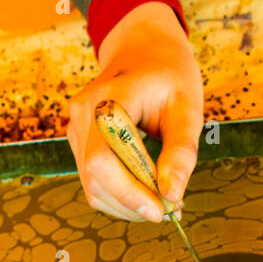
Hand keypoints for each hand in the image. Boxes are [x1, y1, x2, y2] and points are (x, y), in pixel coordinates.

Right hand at [67, 1, 202, 221]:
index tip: (161, 209)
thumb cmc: (169, 75)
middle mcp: (82, 113)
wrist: (143, 50)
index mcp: (109, 98)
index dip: (128, 191)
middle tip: (167, 211)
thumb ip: (181, 151)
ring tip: (161, 202)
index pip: (103, 157)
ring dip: (126, 204)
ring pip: (92, 186)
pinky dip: (119, 195)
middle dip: (131, 203)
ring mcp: (75, 128)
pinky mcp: (78, 142)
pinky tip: (145, 193)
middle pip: (94, 177)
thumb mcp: (187, 106)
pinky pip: (93, 180)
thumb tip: (172, 195)